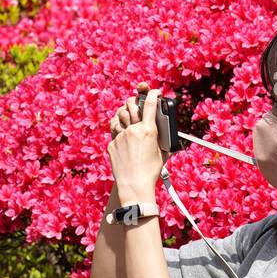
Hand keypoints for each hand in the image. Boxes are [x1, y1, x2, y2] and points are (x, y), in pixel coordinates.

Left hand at [108, 84, 164, 201]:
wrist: (134, 185)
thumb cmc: (151, 172)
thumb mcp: (161, 154)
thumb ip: (161, 141)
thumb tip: (165, 136)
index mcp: (148, 131)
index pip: (150, 105)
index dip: (153, 94)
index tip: (154, 91)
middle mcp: (133, 130)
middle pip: (131, 104)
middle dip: (134, 100)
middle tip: (137, 102)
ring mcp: (121, 136)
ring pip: (120, 116)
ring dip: (124, 113)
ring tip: (128, 117)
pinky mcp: (112, 144)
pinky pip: (114, 131)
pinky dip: (119, 130)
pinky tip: (122, 135)